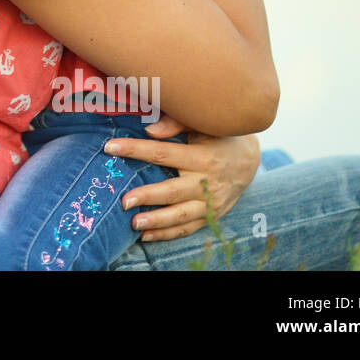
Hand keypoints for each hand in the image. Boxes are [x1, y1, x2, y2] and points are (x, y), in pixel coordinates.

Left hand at [102, 115, 260, 241]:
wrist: (249, 160)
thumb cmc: (217, 137)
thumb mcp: (202, 125)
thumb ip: (176, 124)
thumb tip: (149, 129)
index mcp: (202, 157)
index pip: (163, 153)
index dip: (135, 149)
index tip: (110, 147)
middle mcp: (207, 182)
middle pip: (173, 191)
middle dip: (148, 196)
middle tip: (124, 201)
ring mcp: (211, 203)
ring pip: (181, 215)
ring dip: (157, 221)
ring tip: (134, 223)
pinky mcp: (211, 216)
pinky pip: (188, 228)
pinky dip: (167, 234)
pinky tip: (146, 235)